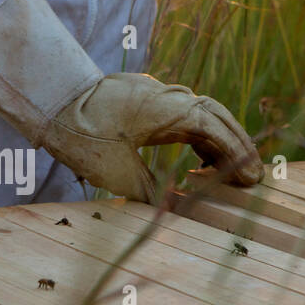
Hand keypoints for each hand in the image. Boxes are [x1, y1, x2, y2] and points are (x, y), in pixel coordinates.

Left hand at [43, 74, 263, 202]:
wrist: (51, 99)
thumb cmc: (83, 135)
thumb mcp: (117, 172)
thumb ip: (150, 190)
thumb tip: (172, 208)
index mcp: (171, 112)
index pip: (217, 131)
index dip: (238, 156)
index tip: (253, 179)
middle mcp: (170, 99)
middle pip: (217, 119)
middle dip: (237, 148)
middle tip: (252, 178)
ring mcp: (159, 96)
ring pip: (202, 116)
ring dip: (219, 143)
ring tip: (228, 175)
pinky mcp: (147, 101)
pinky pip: (184, 116)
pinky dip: (199, 137)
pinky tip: (197, 162)